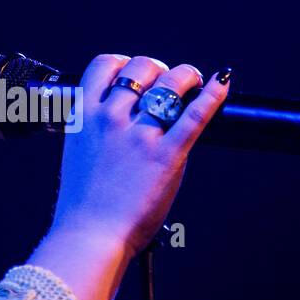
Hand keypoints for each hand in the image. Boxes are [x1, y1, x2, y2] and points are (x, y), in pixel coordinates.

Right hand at [51, 54, 231, 258]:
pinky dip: (212, 95)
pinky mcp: (167, 155)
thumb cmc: (83, 206)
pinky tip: (221, 82)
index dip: (123, 63)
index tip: (134, 71)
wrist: (89, 236)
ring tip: (192, 81)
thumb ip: (96, 133)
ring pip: (169, 84)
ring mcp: (139, 135)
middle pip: (140, 68)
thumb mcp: (78, 155)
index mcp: (84, 117)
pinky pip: (194, 115)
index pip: (104, 66)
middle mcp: (110, 118)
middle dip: (157, 69)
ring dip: (184, 77)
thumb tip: (121, 121)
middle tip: (167, 81)